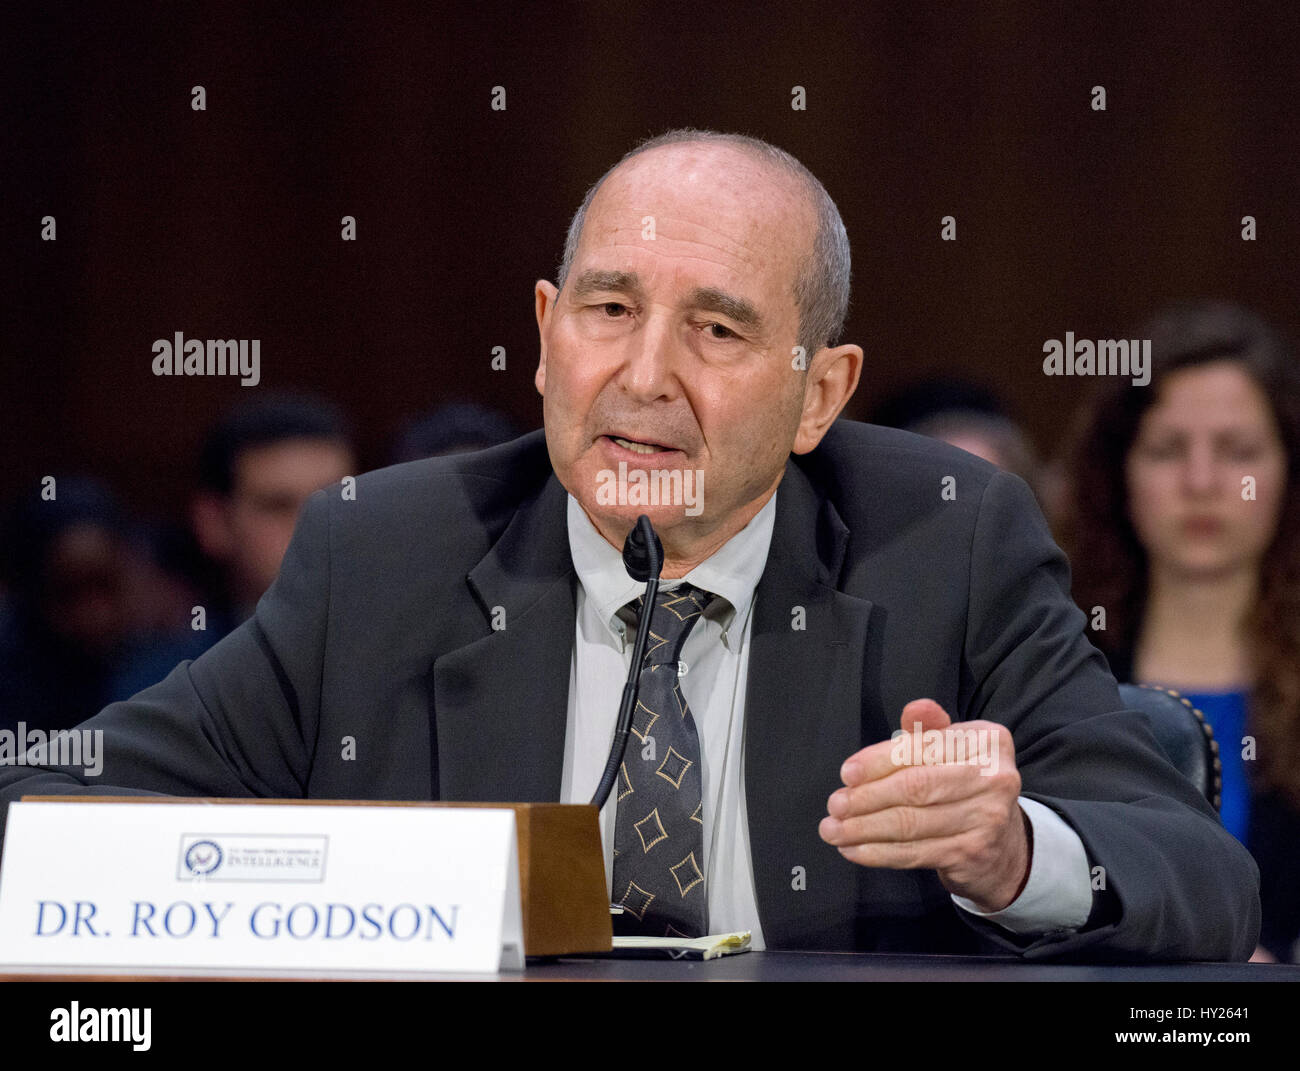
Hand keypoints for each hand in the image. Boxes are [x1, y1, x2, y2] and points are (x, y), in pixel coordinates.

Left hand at [818, 698, 1030, 911]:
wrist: (1003, 845)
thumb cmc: (964, 786)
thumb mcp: (952, 749)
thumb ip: (928, 730)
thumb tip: (914, 709)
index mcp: (987, 742)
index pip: (922, 749)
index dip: (878, 762)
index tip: (846, 774)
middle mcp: (995, 779)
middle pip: (915, 787)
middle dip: (866, 798)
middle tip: (835, 806)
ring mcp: (987, 819)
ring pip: (911, 823)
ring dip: (864, 828)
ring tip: (834, 830)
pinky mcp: (973, 853)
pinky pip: (915, 852)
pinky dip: (879, 853)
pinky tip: (854, 850)